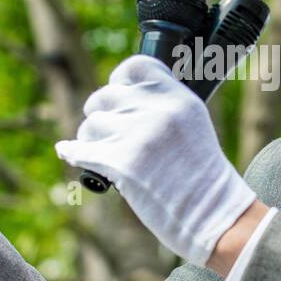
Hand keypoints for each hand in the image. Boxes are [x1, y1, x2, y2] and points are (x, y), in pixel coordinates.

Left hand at [55, 55, 257, 266]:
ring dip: (90, 138)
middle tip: (104, 130)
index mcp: (177, 97)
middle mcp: (157, 110)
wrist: (213, 214)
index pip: (134, 67)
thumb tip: (119, 100)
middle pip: (106, 96)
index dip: (119, 79)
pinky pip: (80, 150)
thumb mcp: (193, 125)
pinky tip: (68, 152)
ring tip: (102, 153)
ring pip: (91, 125)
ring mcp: (137, 135)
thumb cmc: (203, 176)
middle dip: (100, 112)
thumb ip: (163, 106)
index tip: (116, 91)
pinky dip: (72, 153)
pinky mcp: (120, 162)